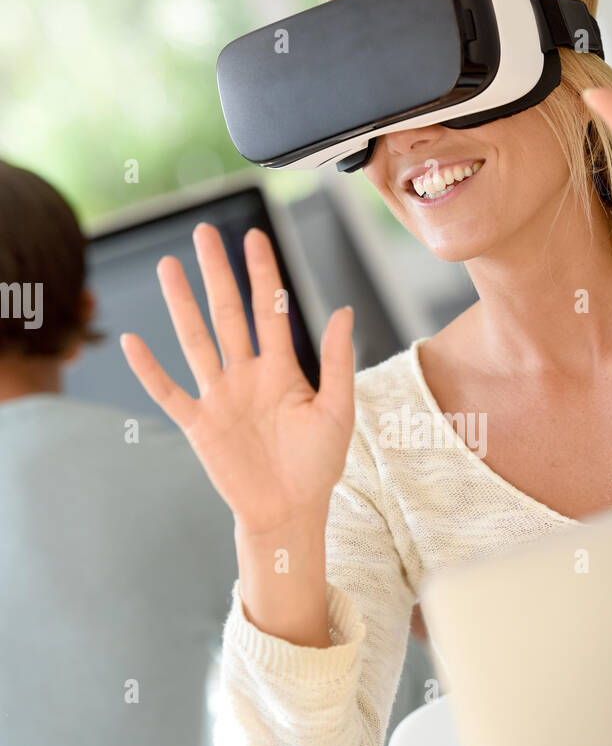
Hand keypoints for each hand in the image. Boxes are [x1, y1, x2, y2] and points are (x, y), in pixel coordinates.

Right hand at [121, 224, 354, 539]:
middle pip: (228, 313)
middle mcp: (247, 375)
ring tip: (168, 266)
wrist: (290, 512)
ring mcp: (220, 397)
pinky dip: (150, 370)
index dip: (263, 273)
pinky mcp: (200, 425)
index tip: (253, 236)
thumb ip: (338, 362)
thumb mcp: (337, 411)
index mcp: (282, 369)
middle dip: (217, 274)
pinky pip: (170, 393)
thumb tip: (344, 311)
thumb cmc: (318, 465)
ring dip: (181, 305)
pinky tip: (133, 342)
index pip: (270, 310)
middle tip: (204, 233)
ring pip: (197, 340)